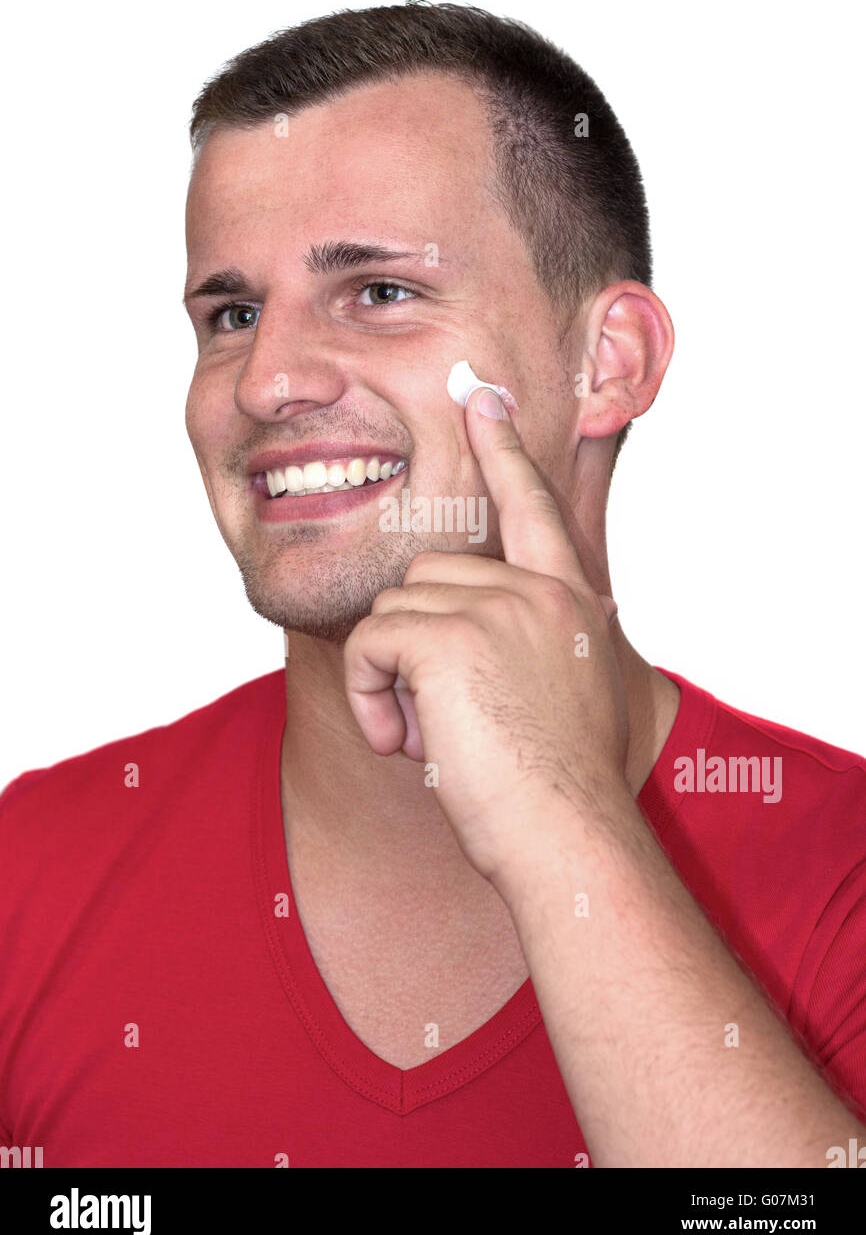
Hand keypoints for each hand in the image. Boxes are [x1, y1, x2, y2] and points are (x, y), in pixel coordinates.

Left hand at [343, 387, 629, 883]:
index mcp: (568, 601)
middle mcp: (536, 591)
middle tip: (442, 721)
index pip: (532, 506)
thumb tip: (589, 612)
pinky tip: (406, 743)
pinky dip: (371, 696)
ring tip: (431, 740)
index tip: (481, 398)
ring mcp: (496, 608)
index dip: (503, 451)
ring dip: (391, 680)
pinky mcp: (447, 638)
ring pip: (392, 612)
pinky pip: (373, 643)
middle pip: (428, 575)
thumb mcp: (582, 696)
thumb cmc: (569, 788)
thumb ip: (562, 642)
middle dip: (414, 644)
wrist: (568, 836)